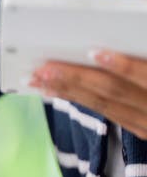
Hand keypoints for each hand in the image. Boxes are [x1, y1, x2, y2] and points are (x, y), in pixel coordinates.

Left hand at [29, 50, 146, 138]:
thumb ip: (143, 61)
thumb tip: (112, 47)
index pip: (142, 75)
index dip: (119, 65)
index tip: (93, 52)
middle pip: (112, 91)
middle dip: (75, 78)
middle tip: (44, 69)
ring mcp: (146, 123)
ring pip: (102, 104)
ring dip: (67, 90)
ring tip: (40, 80)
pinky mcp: (140, 129)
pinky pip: (103, 113)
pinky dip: (78, 100)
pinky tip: (56, 92)